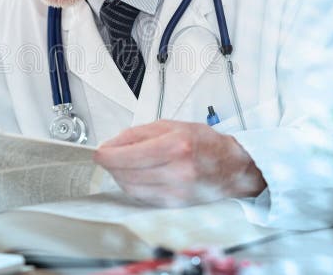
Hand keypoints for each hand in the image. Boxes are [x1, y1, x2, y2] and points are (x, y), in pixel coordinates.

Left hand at [93, 120, 265, 206]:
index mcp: (175, 147)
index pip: (127, 156)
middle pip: (126, 174)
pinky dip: (134, 187)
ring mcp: (176, 192)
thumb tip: (112, 144)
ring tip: (124, 165)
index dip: (106, 155)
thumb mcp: (172, 126)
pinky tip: (138, 176)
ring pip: (131, 188)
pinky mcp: (175, 205)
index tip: (99, 152)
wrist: (233, 167)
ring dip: (121, 177)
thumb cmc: (205, 144)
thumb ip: (138, 134)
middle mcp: (176, 172)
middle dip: (111, 166)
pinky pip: (143, 197)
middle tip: (108, 157)